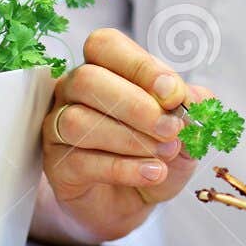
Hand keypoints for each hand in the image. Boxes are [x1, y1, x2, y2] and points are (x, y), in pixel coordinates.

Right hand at [37, 27, 210, 244]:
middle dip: (136, 105)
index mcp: (104, 67)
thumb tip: (187, 97)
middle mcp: (73, 91)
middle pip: (88, 80)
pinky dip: (123, 168)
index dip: (140, 66)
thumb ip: (188, 104)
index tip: (173, 94)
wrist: (138, 200)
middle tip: (170, 129)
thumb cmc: (156, 150)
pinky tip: (152, 173)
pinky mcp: (56, 165)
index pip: (106, 46)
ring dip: (130, 139)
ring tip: (165, 154)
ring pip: (78, 121)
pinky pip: (80, 161)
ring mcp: (58, 127)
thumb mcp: (183, 125)